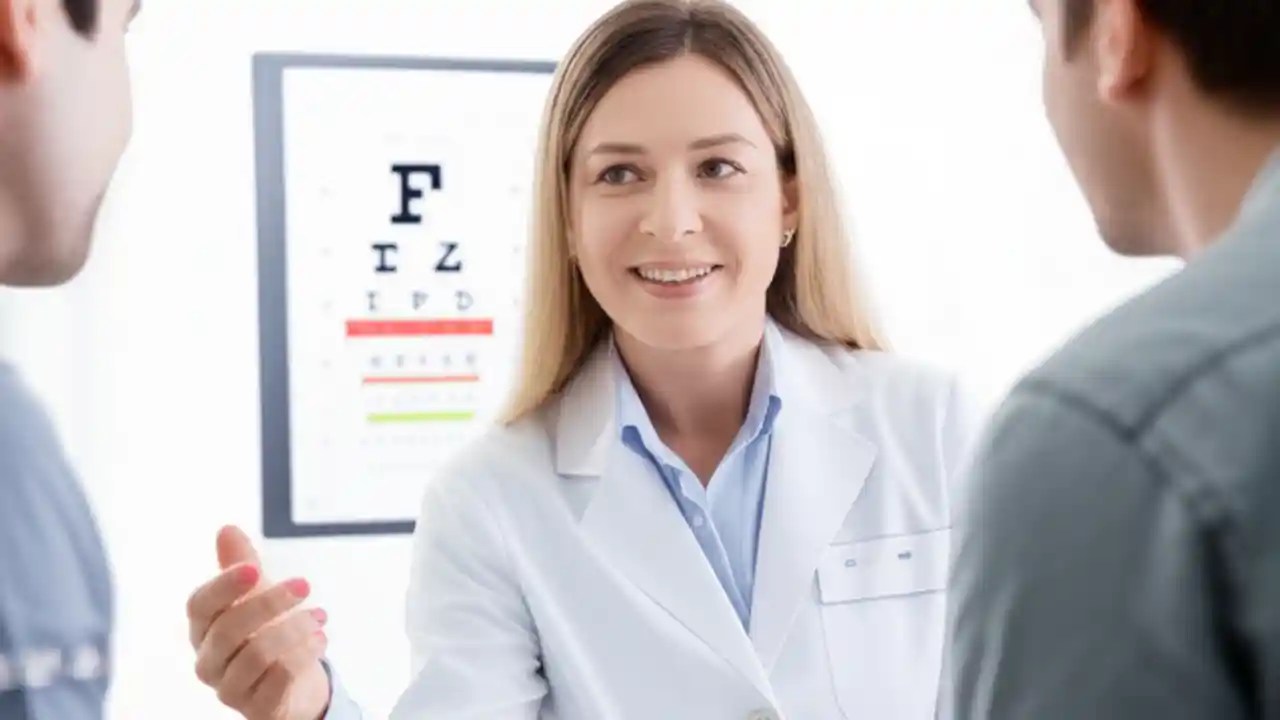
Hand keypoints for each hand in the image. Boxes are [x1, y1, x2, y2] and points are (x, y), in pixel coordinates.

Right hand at [186, 525, 332, 719]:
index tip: (254, 569)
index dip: (224, 586)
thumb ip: (242, 565)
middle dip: (269, 602)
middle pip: (228, 630)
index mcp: (204, 629)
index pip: (200, 606)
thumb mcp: (258, 595)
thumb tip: (227, 529)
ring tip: (320, 617)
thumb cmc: (268, 633)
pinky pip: (277, 682)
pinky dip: (303, 656)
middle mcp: (209, 661)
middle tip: (304, 584)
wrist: (293, 684)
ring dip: (294, 629)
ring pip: (256, 655)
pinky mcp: (257, 708)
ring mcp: (230, 688)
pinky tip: (320, 640)